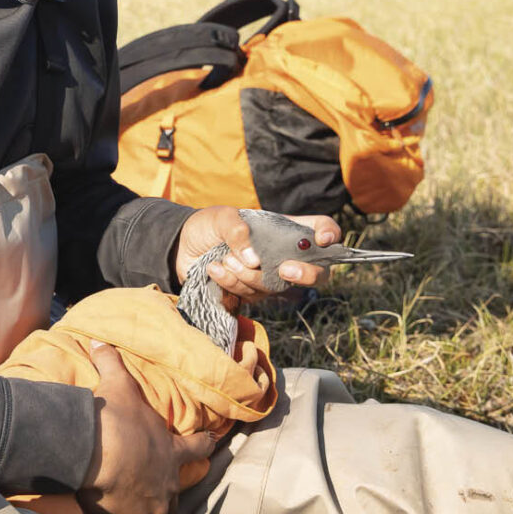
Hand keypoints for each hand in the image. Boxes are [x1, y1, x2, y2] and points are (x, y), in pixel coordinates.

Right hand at [79, 341, 214, 513]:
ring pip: (157, 511)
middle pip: (177, 488)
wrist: (98, 457)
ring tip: (132, 499)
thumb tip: (100, 341)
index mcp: (172, 451)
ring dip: (147, 505)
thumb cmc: (116, 420)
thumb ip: (111, 363)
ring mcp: (152, 507)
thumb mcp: (117, 386)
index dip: (205, 443)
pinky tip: (110, 510)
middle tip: (155, 479)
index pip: (199, 446)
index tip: (213, 442)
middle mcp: (168, 483)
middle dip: (168, 483)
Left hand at [172, 206, 340, 306]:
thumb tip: (255, 260)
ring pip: (277, 287)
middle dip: (306, 273)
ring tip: (225, 259)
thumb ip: (237, 230)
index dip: (330, 234)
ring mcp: (268, 276)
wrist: (181, 248)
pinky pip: (252, 296)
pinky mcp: (250, 292)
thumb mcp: (221, 217)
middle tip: (285, 268)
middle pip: (317, 272)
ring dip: (249, 275)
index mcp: (284, 228)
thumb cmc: (207, 225)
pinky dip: (232, 283)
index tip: (322, 239)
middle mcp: (282, 254)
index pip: (321, 229)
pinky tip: (215, 270)